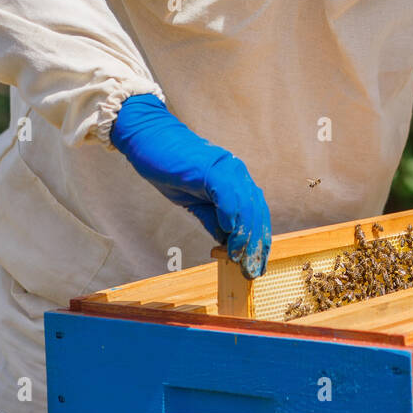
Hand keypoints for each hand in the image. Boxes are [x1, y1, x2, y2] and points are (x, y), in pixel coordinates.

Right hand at [110, 93, 270, 277]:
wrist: (152, 142)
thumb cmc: (173, 171)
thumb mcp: (196, 203)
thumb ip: (214, 221)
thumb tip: (227, 245)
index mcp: (237, 182)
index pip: (257, 214)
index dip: (260, 241)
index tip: (257, 265)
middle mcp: (238, 174)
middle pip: (257, 212)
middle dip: (256, 244)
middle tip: (251, 270)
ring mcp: (227, 169)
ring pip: (246, 205)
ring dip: (244, 236)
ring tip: (239, 258)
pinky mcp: (212, 169)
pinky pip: (228, 195)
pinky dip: (230, 215)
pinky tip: (226, 233)